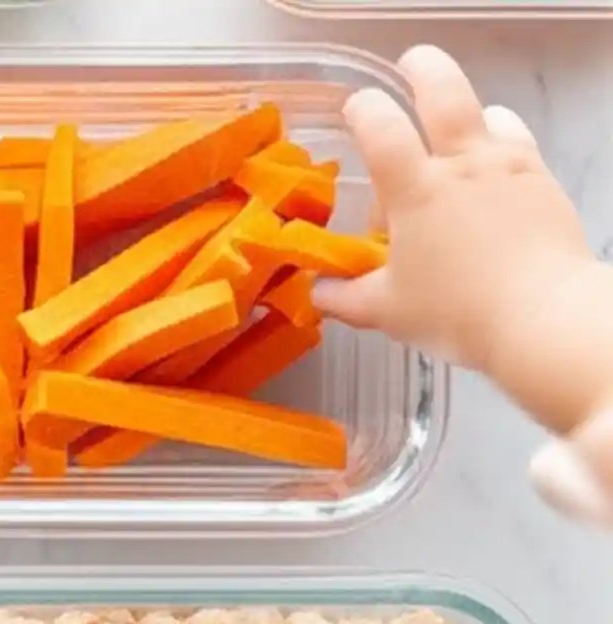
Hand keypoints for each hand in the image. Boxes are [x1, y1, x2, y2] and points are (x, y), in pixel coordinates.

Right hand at [314, 45, 591, 370]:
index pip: (379, 125)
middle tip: (410, 65)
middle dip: (423, 69)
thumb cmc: (458, 314)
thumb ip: (345, 297)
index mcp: (415, 189)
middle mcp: (462, 165)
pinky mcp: (543, 182)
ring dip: (470, 114)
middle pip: (443, 91)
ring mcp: (508, 168)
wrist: (544, 320)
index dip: (361, 107)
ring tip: (459, 132)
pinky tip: (495, 169)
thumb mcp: (386, 311)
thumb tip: (318, 292)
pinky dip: (503, 142)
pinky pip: (519, 143)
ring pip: (487, 114)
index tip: (354, 108)